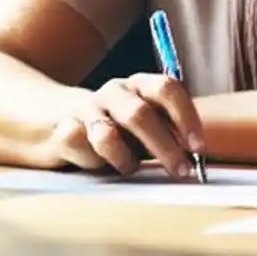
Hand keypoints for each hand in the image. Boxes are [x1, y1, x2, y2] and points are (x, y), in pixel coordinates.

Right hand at [48, 73, 205, 178]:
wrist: (59, 119)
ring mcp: (86, 109)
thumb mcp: (146, 124)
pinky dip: (92, 164)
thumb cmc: (116, 127)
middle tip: (180, 170)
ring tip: (129, 168)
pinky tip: (94, 164)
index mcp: (139, 85)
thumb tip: (195, 152)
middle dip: (164, 147)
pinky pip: (80, 151)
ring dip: (124, 160)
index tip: (197, 147)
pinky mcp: (61, 130)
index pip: (166, 88)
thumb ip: (168, 132)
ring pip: (107, 136)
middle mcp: (114, 91)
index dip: (185, 117)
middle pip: (140, 114)